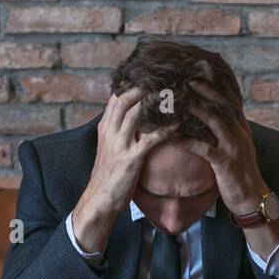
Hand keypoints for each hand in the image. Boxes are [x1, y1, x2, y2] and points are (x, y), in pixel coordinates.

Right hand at [72, 88, 175, 255]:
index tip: (147, 77)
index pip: (115, 99)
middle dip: (143, 87)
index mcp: (104, 129)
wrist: (99, 201)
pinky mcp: (131, 159)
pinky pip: (151, 139)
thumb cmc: (107, 178)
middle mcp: (110, 133)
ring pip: (137, 113)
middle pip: (125, 99)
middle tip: (164, 79)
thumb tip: (129, 122)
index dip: (130, 86)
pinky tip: (179, 124)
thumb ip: (116, 134)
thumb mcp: (107, 151)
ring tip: (174, 94)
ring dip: (156, 102)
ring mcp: (120, 145)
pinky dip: (166, 129)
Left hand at [176, 80, 268, 217]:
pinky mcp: (226, 164)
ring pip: (216, 123)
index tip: (202, 77)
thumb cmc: (242, 177)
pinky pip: (205, 149)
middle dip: (207, 93)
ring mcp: (234, 149)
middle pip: (224, 107)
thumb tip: (217, 122)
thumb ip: (230, 135)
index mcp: (243, 131)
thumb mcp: (239, 151)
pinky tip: (174, 138)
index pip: (231, 104)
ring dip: (197, 111)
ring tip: (180, 102)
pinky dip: (188, 142)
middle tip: (189, 82)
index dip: (217, 89)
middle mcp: (240, 136)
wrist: (254, 200)